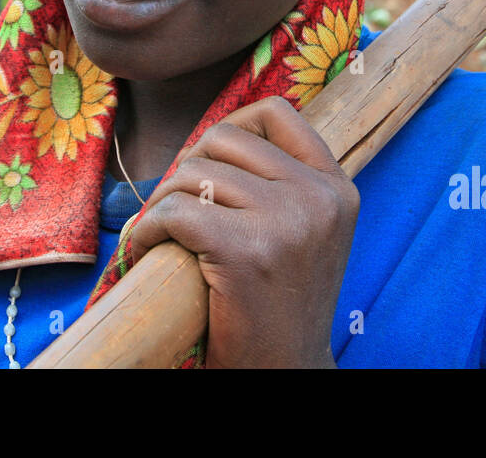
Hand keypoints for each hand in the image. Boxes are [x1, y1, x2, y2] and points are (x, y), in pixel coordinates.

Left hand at [128, 95, 358, 367]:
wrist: (286, 372)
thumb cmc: (281, 304)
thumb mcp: (306, 232)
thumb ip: (283, 183)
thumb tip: (219, 134)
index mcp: (337, 188)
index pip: (277, 113)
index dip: (231, 126)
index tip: (209, 161)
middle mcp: (319, 198)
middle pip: (224, 138)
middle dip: (188, 167)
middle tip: (178, 207)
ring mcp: (287, 223)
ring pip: (193, 172)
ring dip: (164, 201)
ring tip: (163, 233)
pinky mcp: (247, 252)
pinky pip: (175, 211)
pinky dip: (148, 229)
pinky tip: (147, 251)